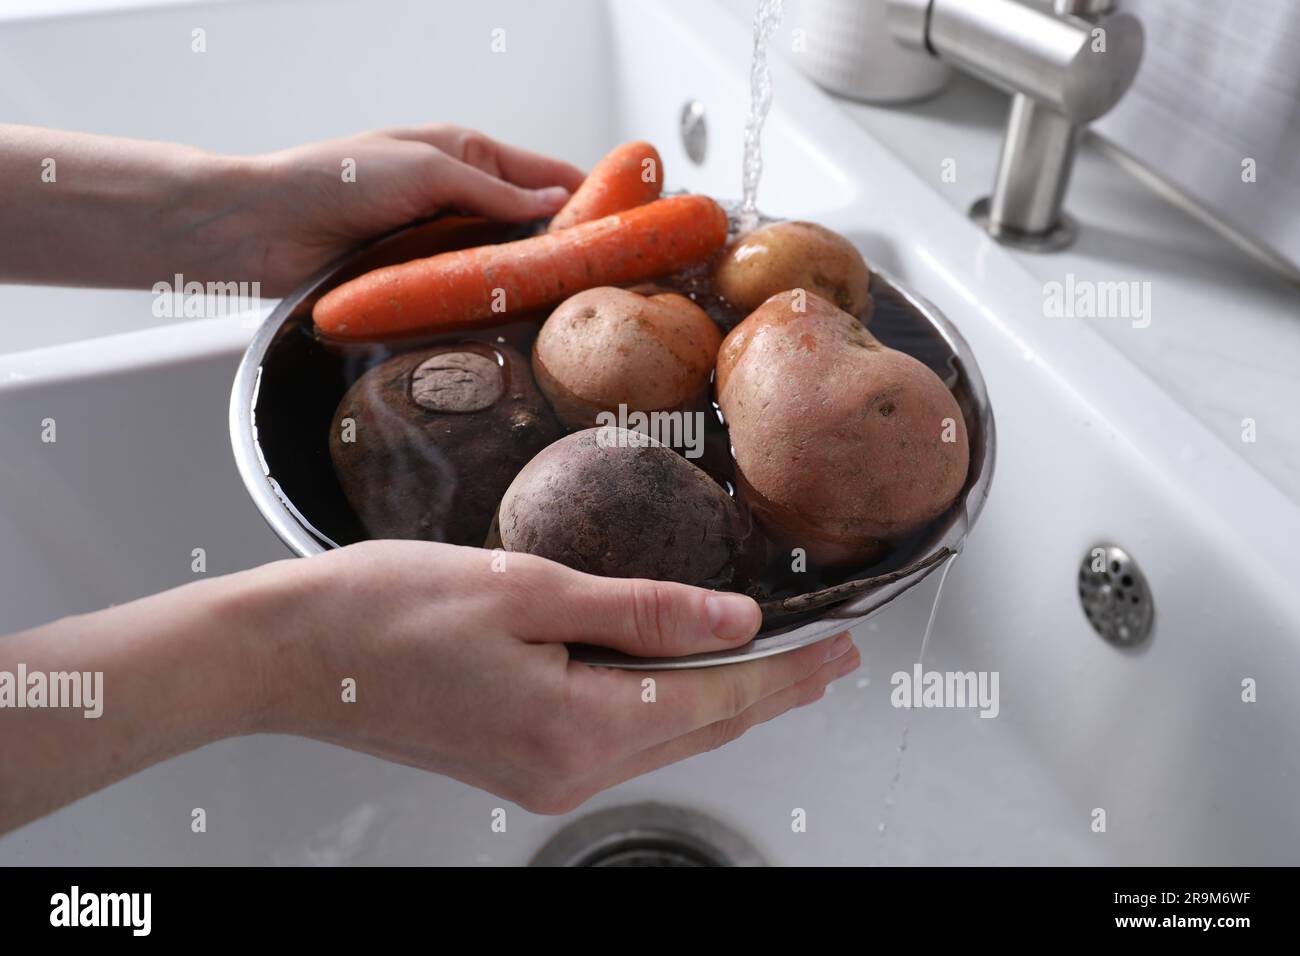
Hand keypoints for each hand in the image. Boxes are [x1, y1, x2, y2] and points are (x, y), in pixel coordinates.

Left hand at [246, 125, 585, 293]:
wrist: (264, 229)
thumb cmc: (334, 180)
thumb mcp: (428, 169)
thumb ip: (494, 190)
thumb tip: (560, 196)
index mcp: (466, 155)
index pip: (546, 173)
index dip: (590, 194)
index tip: (630, 220)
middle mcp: (460, 201)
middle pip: (533, 226)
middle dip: (568, 247)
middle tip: (612, 276)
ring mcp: (443, 246)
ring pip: (506, 267)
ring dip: (532, 282)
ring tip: (576, 306)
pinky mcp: (423, 285)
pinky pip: (471, 297)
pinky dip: (493, 306)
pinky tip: (520, 324)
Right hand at [253, 540, 860, 814]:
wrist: (291, 654)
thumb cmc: (389, 607)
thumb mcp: (529, 586)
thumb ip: (641, 609)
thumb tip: (735, 618)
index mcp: (577, 727)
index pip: (719, 701)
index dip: (789, 674)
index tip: (843, 652)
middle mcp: (566, 771)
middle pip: (701, 730)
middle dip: (773, 693)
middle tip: (833, 659)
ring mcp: (540, 776)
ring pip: (663, 739)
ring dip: (723, 701)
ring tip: (777, 666)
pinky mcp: (517, 763)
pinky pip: (619, 739)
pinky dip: (666, 708)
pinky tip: (683, 677)